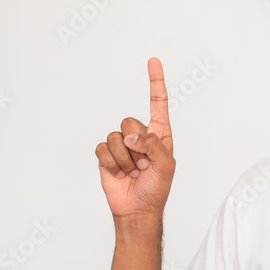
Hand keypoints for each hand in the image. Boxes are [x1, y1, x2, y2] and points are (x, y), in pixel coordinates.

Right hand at [95, 58, 175, 218]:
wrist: (137, 208)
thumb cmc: (157, 188)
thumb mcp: (166, 165)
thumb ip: (154, 145)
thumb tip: (131, 136)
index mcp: (159, 134)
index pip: (158, 103)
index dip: (156, 82)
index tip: (153, 61)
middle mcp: (140, 135)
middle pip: (130, 121)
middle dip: (136, 146)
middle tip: (143, 165)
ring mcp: (121, 144)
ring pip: (115, 137)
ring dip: (125, 159)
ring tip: (133, 172)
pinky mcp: (106, 154)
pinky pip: (102, 148)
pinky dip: (112, 163)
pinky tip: (119, 174)